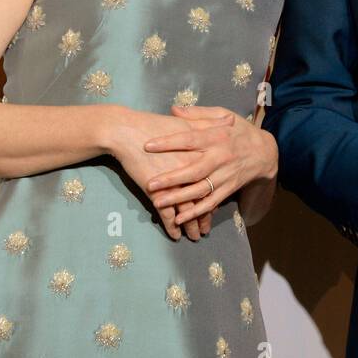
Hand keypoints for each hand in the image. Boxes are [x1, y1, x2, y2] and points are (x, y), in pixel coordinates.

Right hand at [104, 108, 213, 240]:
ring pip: (188, 210)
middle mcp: (191, 171)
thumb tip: (230, 121)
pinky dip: (172, 226)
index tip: (218, 206)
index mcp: (201, 154)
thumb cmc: (156, 125)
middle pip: (203, 198)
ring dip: (191, 226)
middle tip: (206, 230)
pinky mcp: (157, 192)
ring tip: (194, 236)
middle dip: (205, 217)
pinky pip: (168, 215)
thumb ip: (211, 123)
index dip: (216, 194)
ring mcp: (174, 183)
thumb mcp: (188, 121)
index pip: (214, 178)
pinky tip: (175, 235)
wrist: (127, 131)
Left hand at [144, 106, 277, 226]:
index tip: (147, 146)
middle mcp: (221, 157)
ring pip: (201, 189)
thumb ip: (198, 114)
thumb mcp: (222, 115)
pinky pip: (211, 203)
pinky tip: (179, 219)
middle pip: (194, 170)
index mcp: (217, 136)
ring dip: (179, 198)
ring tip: (158, 202)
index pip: (190, 139)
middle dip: (171, 178)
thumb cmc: (238, 131)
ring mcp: (225, 175)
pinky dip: (196, 213)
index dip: (169, 142)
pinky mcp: (228, 189)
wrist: (265, 152)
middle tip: (150, 184)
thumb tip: (173, 110)